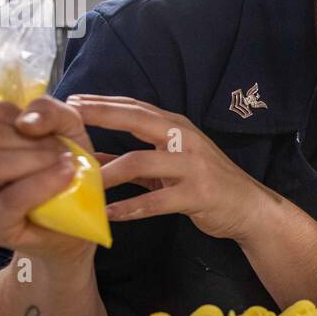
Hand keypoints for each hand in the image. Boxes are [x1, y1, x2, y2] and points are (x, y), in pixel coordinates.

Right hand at [0, 96, 99, 260]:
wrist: (70, 223)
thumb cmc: (60, 173)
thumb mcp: (65, 131)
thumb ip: (49, 112)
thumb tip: (26, 120)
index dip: (31, 119)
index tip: (54, 136)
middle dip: (36, 143)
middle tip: (66, 155)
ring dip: (39, 162)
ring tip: (68, 168)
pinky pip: (9, 199)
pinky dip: (42, 185)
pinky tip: (66, 178)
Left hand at [69, 95, 269, 242]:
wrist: (249, 207)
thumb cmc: (206, 183)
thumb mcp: (171, 164)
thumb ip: (134, 158)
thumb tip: (91, 155)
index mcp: (177, 127)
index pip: (135, 107)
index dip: (103, 103)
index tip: (71, 101)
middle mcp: (184, 139)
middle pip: (137, 121)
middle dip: (101, 117)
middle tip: (68, 119)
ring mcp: (193, 166)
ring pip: (141, 161)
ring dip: (108, 171)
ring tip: (82, 178)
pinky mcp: (197, 194)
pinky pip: (156, 201)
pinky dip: (130, 208)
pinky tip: (108, 214)